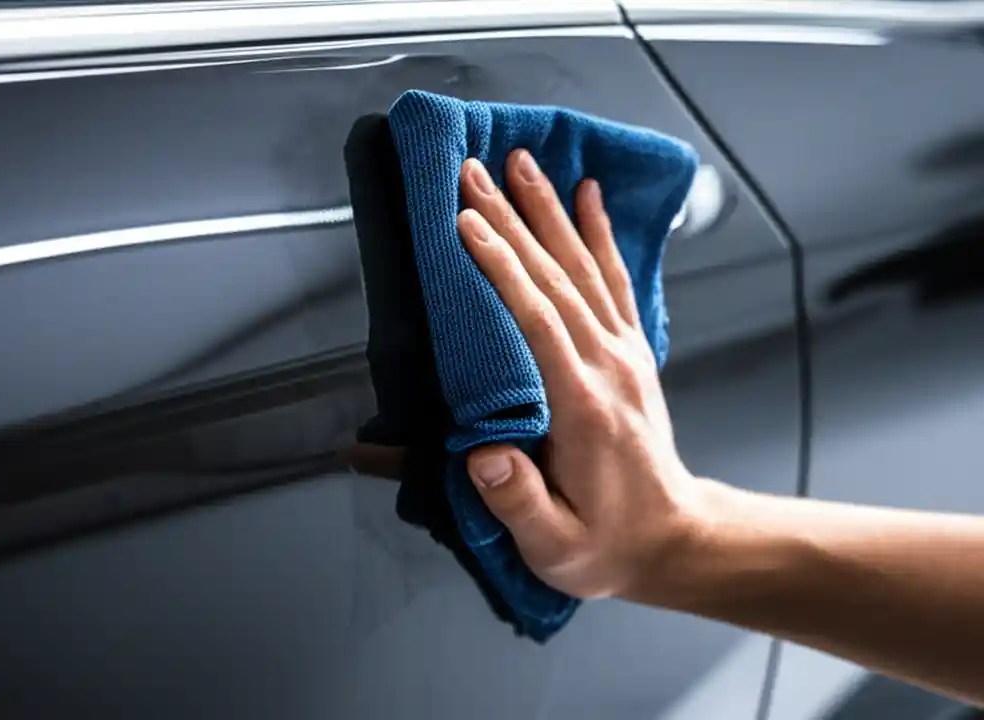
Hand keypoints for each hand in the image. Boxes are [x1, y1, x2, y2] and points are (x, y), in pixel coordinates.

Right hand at [457, 150, 718, 601]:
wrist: (673, 541)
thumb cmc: (606, 544)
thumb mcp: (555, 545)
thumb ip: (517, 501)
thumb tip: (483, 455)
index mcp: (581, 405)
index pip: (536, 318)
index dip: (500, 266)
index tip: (467, 223)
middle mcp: (608, 366)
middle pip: (555, 276)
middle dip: (510, 217)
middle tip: (473, 170)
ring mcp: (625, 354)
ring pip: (583, 266)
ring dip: (548, 210)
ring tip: (521, 162)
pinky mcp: (631, 352)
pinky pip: (615, 280)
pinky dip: (600, 233)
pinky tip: (587, 197)